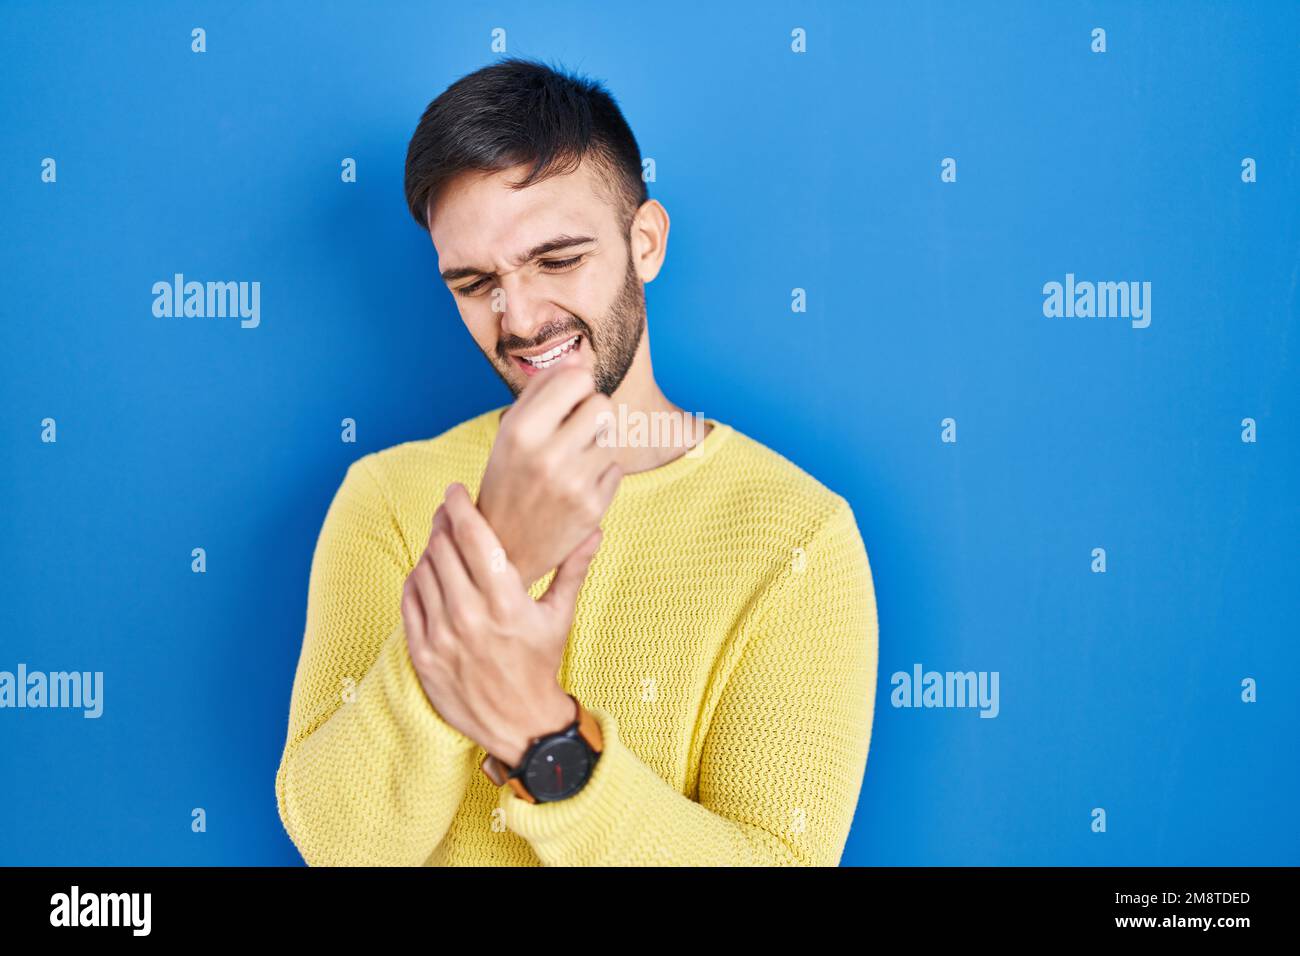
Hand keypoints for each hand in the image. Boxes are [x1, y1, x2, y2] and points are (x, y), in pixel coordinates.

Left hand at [400, 483, 602, 766]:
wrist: (519, 723)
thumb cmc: (540, 664)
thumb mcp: (560, 615)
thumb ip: (573, 568)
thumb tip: (593, 530)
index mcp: (506, 602)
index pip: (474, 537)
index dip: (460, 505)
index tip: (456, 490)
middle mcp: (470, 616)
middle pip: (443, 547)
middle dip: (443, 522)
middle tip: (449, 513)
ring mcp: (442, 636)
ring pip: (423, 570)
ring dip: (431, 550)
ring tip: (442, 544)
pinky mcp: (423, 654)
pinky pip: (410, 600)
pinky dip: (416, 581)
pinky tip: (429, 575)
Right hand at [476, 358, 622, 586]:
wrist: (504, 548)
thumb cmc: (507, 480)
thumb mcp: (509, 432)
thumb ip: (540, 391)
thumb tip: (576, 359)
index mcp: (521, 431)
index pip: (577, 379)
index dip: (575, 389)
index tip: (565, 404)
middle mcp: (548, 456)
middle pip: (602, 405)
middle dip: (590, 415)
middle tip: (571, 434)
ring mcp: (574, 484)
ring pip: (612, 436)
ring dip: (596, 444)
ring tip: (571, 462)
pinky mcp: (593, 507)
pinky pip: (616, 469)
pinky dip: (601, 475)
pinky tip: (576, 487)